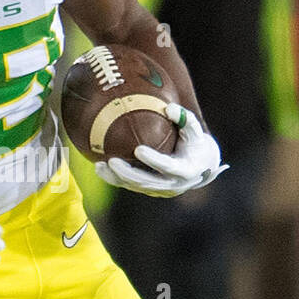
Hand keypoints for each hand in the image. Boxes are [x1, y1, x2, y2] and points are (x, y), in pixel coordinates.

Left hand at [95, 104, 227, 196]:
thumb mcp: (195, 131)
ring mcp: (159, 190)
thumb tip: (168, 108)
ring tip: (100, 166)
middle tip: (112, 161)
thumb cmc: (195, 144)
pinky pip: (130, 186)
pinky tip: (99, 167)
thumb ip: (185, 119)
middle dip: (128, 173)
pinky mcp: (149, 190)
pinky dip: (114, 178)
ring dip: (117, 178)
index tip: (138, 150)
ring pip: (135, 186)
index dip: (153, 160)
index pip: (167, 166)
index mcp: (185, 170)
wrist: (199, 167)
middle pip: (146, 181)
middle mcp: (172, 184)